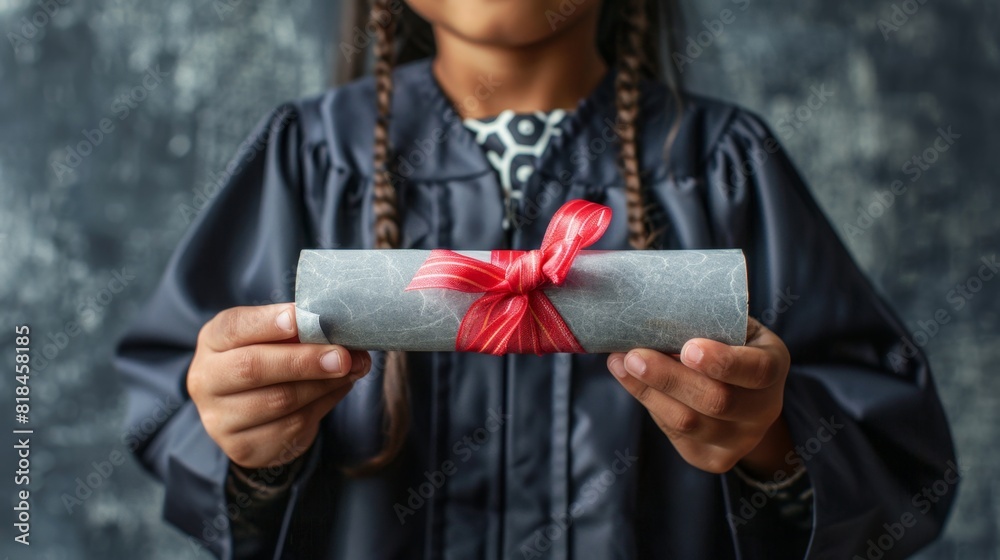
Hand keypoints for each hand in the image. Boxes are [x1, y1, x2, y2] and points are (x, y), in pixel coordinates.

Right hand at [187, 303, 371, 468]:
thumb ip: (296, 330)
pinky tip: (339, 388)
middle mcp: (206, 380)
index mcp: (212, 341)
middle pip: (253, 368)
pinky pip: (292, 426)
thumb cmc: (265, 358)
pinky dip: (324, 404)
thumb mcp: (270, 336)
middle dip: (304, 360)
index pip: (234, 327)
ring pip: (279, 400)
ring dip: (323, 384)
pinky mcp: (244, 447)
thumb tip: (339, 330)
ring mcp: (220, 419)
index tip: (300, 319)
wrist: (249, 412)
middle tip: (342, 356)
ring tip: (353, 369)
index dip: (268, 322)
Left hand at [607, 318, 791, 474]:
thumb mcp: (727, 325)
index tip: (689, 348)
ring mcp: (741, 439)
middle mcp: (765, 408)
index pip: (756, 370)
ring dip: (649, 392)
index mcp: (773, 364)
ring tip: (621, 363)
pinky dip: (648, 403)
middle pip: (716, 401)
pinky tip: (628, 379)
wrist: (740, 391)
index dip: (723, 362)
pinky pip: (675, 433)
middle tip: (634, 356)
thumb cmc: (726, 343)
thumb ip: (703, 324)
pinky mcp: (713, 458)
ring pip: (688, 422)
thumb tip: (649, 319)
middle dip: (669, 377)